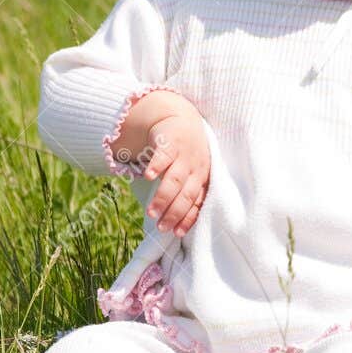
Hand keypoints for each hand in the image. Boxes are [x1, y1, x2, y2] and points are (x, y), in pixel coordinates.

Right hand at [110, 91, 210, 234]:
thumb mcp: (192, 172)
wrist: (181, 119)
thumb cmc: (187, 154)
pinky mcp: (170, 142)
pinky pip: (164, 155)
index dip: (188, 218)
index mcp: (202, 177)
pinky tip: (149, 177)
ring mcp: (183, 155)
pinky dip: (157, 166)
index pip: (197, 201)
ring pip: (175, 178)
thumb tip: (173, 224)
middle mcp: (195, 168)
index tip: (176, 233)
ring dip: (163, 196)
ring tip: (151, 212)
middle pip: (186, 193)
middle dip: (174, 211)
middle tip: (161, 227)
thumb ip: (185, 194)